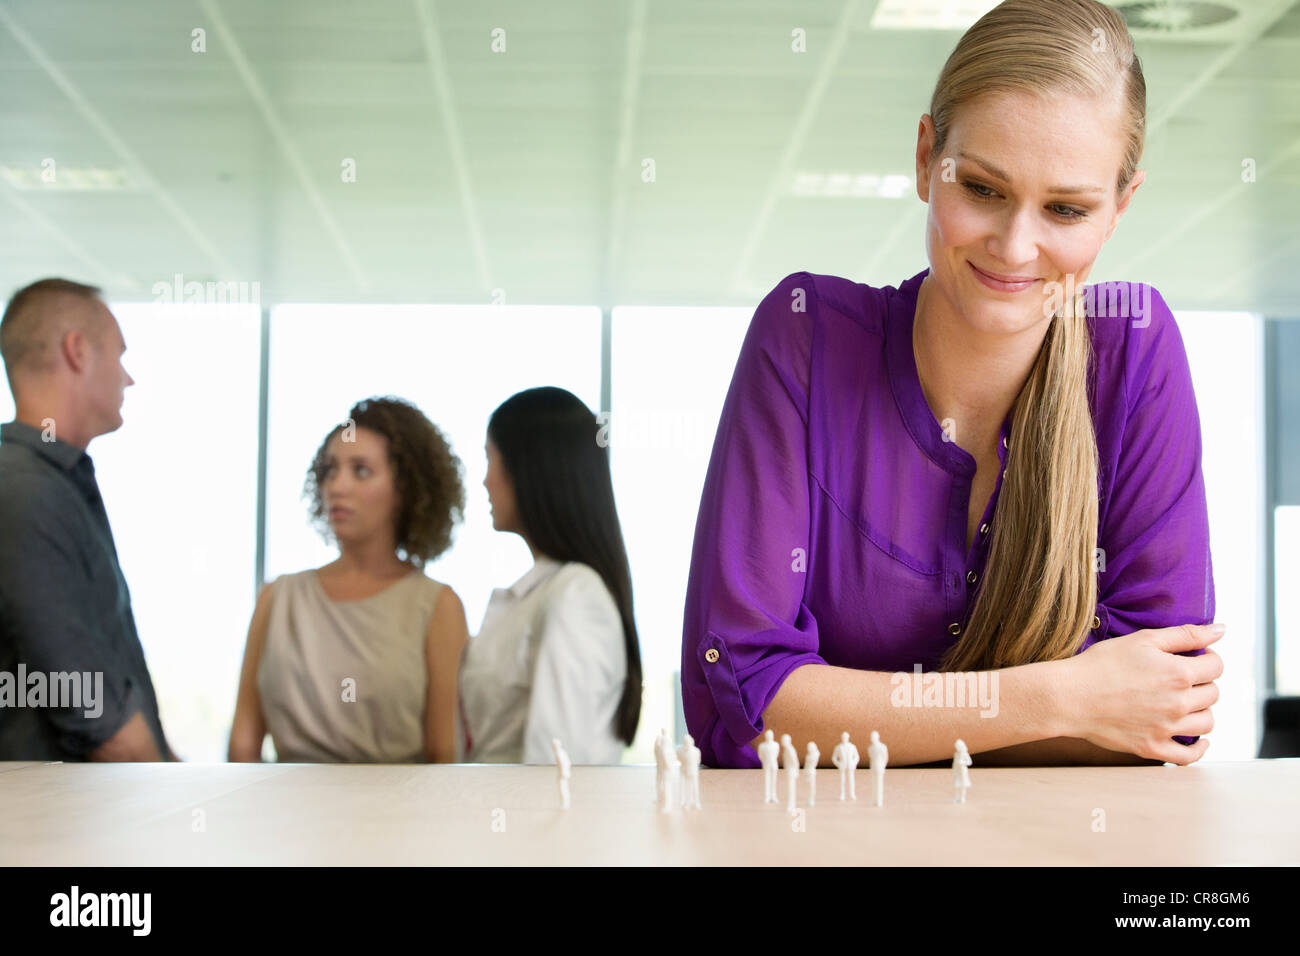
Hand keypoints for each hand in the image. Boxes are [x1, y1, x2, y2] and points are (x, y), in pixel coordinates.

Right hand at [1067, 623, 1223, 764]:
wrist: (1069, 696)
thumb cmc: (1102, 664)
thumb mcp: (1143, 640)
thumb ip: (1185, 634)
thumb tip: (1223, 630)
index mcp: (1178, 674)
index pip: (1216, 666)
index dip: (1208, 658)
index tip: (1194, 658)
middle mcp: (1179, 703)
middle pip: (1213, 694)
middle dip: (1202, 682)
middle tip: (1182, 678)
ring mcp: (1167, 729)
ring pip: (1207, 723)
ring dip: (1201, 710)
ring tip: (1183, 702)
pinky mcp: (1153, 748)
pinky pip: (1190, 756)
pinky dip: (1199, 748)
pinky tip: (1198, 739)